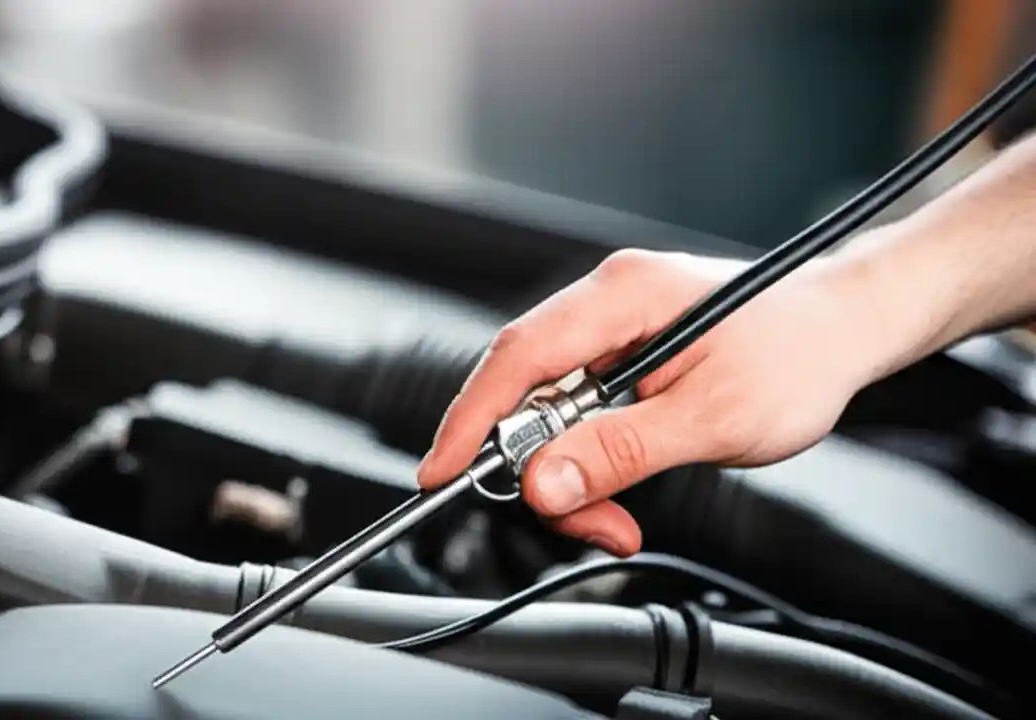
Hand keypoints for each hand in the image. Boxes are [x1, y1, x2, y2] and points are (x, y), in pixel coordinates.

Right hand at [416, 248, 899, 556]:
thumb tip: (543, 482)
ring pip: (549, 411)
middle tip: (573, 518)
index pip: (520, 356)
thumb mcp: (714, 418)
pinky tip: (617, 490)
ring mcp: (614, 329)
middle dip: (535, 465)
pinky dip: (588, 460)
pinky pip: (578, 413)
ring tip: (615, 519)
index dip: (470, 418)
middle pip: (526, 390)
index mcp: (625, 296)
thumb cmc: (799, 356)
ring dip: (569, 474)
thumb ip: (622, 451)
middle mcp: (609, 304)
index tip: (440, 472)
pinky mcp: (623, 357)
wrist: (847, 330)